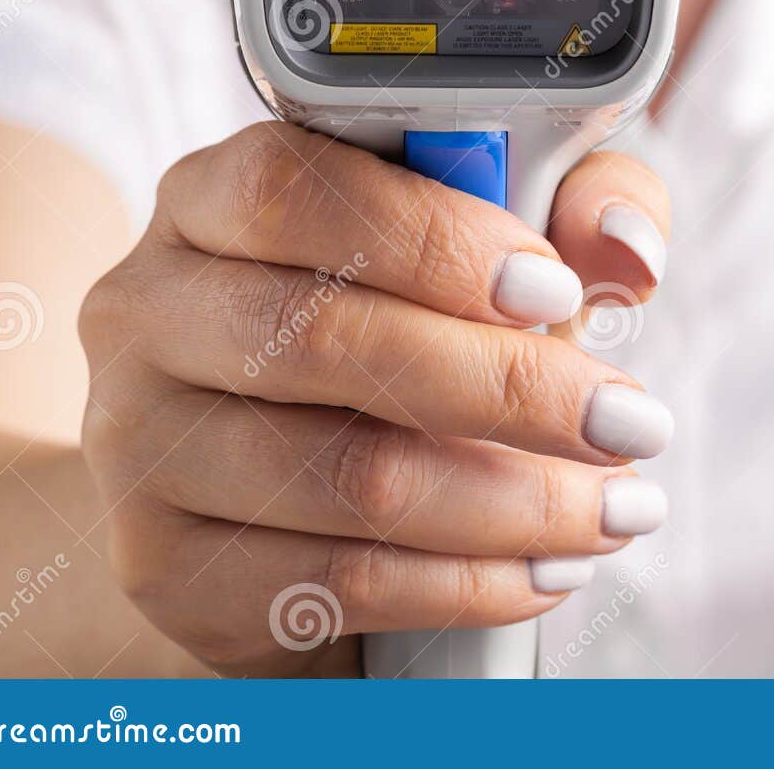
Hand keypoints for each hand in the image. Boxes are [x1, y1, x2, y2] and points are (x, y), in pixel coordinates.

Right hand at [78, 122, 671, 676]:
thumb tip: (630, 247)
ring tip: (617, 510)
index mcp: (210, 202)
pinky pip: (341, 584)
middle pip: (327, 340)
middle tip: (631, 424)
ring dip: (516, 502)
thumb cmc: (399, 336)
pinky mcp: (168, 569)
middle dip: (512, 388)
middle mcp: (148, 313)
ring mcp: (142, 449)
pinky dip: (471, 583)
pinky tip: (549, 569)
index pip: (289, 189)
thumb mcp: (488, 248)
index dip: (430, 237)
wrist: (262, 494)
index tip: (556, 287)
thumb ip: (569, 205)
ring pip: (350, 477)